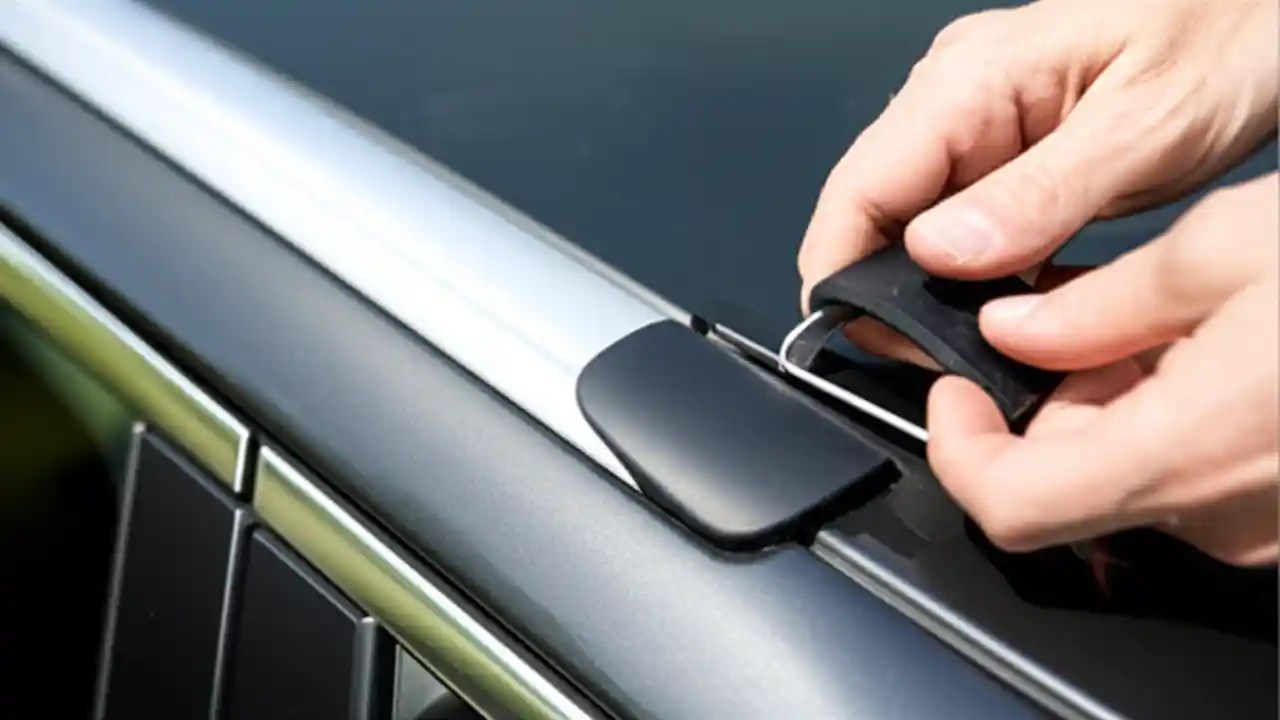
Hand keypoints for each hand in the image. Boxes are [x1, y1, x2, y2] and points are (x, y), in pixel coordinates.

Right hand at [796, 0, 1277, 358]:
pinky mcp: (1006, 155)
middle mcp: (955, 100)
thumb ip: (1036, 196)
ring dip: (934, 291)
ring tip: (988, 337)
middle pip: (872, 216)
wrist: (1272, 3)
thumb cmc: (1230, 30)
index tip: (861, 338)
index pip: (856, 189)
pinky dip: (975, 278)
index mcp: (968, 81)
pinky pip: (960, 228)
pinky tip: (1014, 307)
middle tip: (943, 356)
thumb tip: (935, 254)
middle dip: (888, 294)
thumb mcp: (1142, 127)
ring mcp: (976, 128)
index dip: (840, 273)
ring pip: (911, 230)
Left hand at [928, 174, 1278, 565]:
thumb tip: (1016, 331)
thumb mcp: (1227, 249)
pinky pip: (1194, 480)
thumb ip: (1098, 308)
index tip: (952, 391)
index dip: (959, 451)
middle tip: (1065, 325)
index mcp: (1191, 446)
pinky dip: (1169, 423)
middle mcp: (1226, 512)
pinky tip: (1205, 355)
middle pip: (1070, 485)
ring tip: (1159, 324)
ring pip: (1133, 478)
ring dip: (1113, 409)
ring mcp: (1263, 524)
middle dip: (1045, 407)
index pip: (1013, 504)